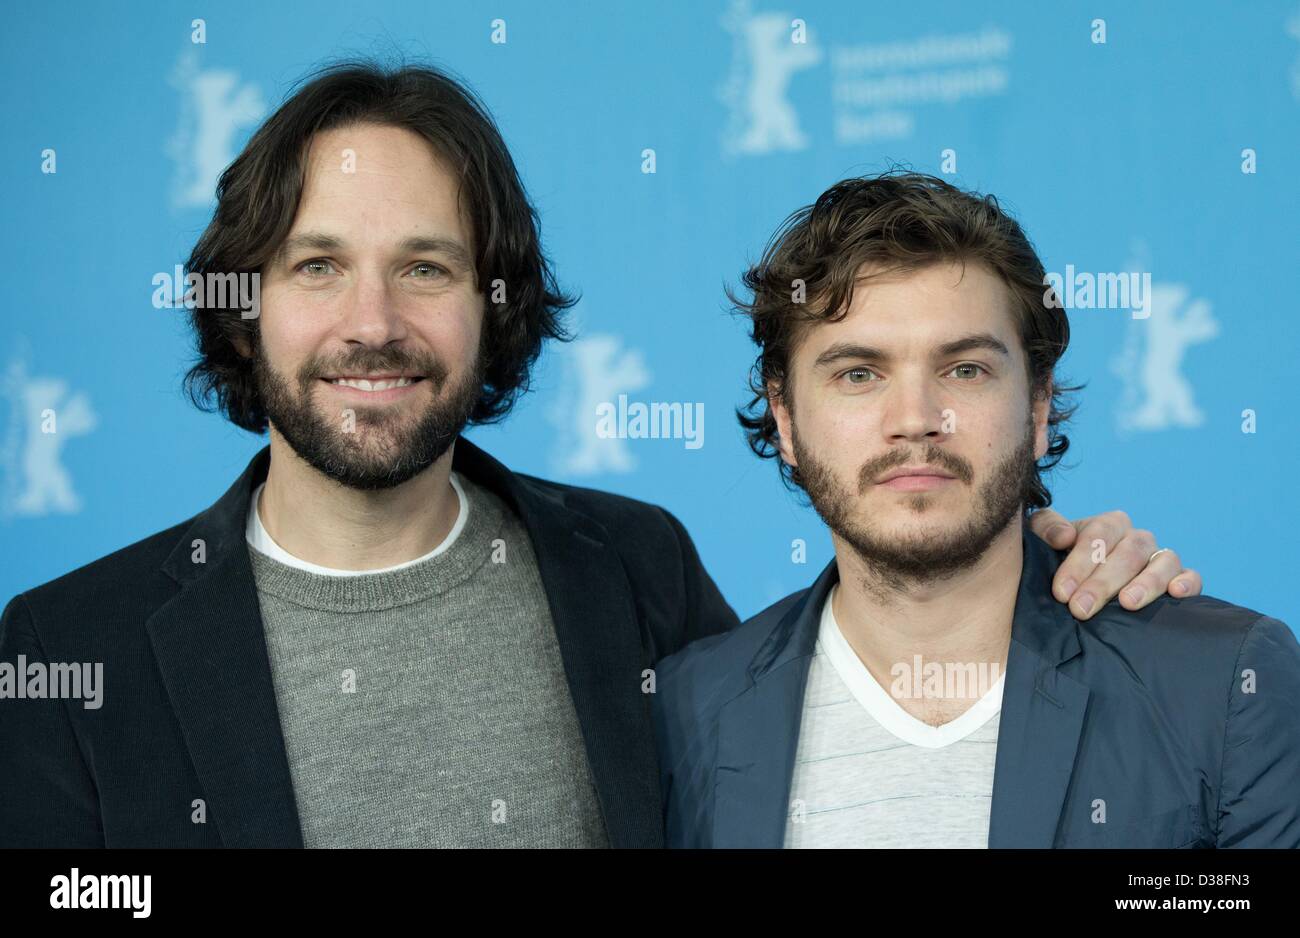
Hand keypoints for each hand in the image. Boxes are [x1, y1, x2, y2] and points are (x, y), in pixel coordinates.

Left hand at [1028, 509, 1202, 619]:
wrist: (1078, 584)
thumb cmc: (1058, 559)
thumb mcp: (1042, 538)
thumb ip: (1046, 529)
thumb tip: (1064, 536)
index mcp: (1108, 525)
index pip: (1099, 533)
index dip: (1080, 562)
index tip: (1061, 592)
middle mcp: (1137, 538)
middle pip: (1129, 552)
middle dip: (1103, 582)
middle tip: (1080, 609)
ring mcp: (1160, 558)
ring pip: (1163, 561)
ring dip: (1146, 583)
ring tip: (1127, 604)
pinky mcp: (1178, 579)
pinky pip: (1192, 576)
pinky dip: (1188, 582)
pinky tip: (1176, 594)